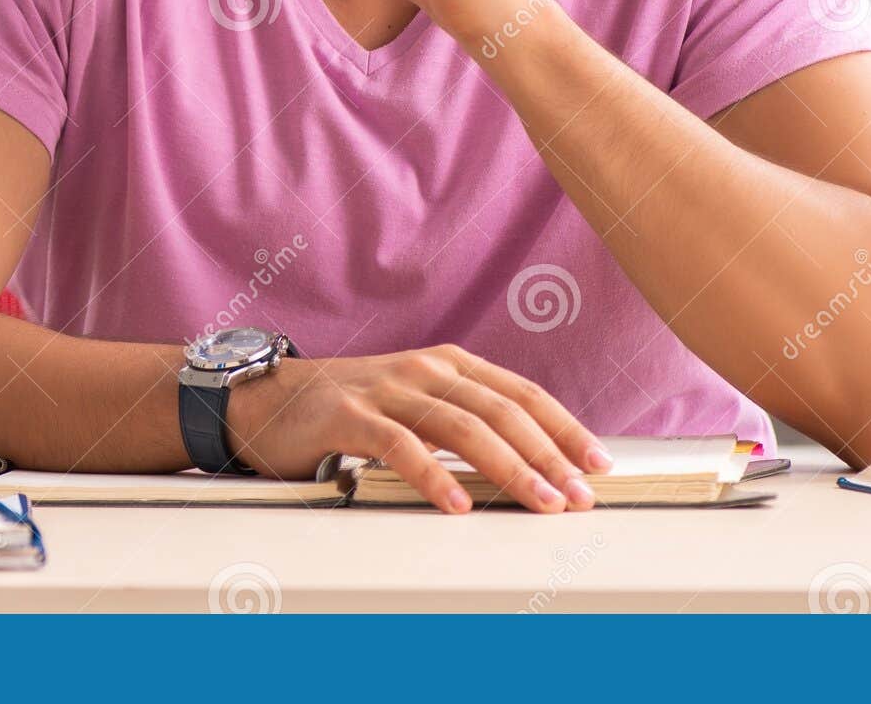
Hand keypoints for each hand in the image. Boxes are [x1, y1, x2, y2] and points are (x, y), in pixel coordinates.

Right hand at [222, 343, 610, 513]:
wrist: (271, 399)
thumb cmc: (353, 409)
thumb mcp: (418, 404)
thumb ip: (465, 422)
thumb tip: (531, 465)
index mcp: (450, 365)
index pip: (521, 393)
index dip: (564, 427)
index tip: (598, 464)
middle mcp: (425, 369)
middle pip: (501, 410)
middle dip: (548, 454)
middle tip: (579, 495)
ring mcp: (388, 389)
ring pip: (461, 425)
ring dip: (508, 468)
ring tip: (538, 502)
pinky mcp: (350, 415)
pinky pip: (401, 446)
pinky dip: (434, 476)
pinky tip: (458, 505)